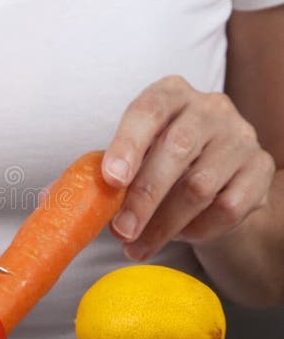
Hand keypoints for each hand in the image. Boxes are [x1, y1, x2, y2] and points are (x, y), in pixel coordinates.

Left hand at [101, 76, 275, 260]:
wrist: (219, 178)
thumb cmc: (164, 161)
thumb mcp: (137, 155)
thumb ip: (112, 170)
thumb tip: (77, 199)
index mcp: (171, 93)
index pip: (148, 110)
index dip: (128, 145)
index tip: (111, 180)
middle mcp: (210, 107)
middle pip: (176, 150)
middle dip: (144, 197)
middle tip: (121, 230)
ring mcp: (240, 136)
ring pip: (201, 186)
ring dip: (164, 225)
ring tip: (138, 246)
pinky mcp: (261, 168)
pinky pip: (228, 208)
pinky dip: (198, 229)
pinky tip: (179, 236)